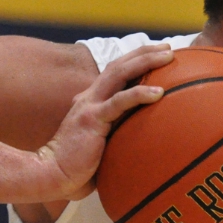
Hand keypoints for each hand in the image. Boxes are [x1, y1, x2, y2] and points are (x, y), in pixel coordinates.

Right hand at [39, 44, 173, 199]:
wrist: (52, 175)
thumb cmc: (77, 167)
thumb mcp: (101, 143)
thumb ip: (116, 133)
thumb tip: (142, 139)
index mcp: (92, 101)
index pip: (115, 73)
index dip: (136, 60)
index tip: (159, 55)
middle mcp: (90, 97)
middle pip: (120, 65)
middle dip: (145, 52)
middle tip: (169, 48)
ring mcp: (90, 106)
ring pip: (120, 74)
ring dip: (145, 62)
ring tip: (169, 56)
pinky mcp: (93, 119)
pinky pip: (119, 103)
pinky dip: (139, 94)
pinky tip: (159, 93)